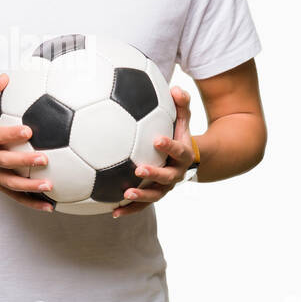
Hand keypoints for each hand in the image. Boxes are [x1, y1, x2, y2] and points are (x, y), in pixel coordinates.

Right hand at [0, 74, 54, 211]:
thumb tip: (4, 76)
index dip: (10, 134)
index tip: (29, 131)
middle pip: (5, 162)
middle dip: (24, 162)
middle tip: (45, 158)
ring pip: (11, 184)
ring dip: (30, 187)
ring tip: (49, 186)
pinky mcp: (1, 186)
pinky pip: (17, 197)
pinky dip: (32, 202)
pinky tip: (51, 205)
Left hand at [113, 85, 194, 218]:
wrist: (186, 160)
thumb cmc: (178, 133)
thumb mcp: (183, 118)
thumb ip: (181, 104)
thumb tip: (176, 89)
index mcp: (184, 154)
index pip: (179, 149)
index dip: (169, 145)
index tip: (157, 139)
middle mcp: (176, 173)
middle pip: (168, 176)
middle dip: (154, 173)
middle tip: (139, 169)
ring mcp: (165, 187)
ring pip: (155, 194)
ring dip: (141, 195)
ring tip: (125, 193)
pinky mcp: (154, 194)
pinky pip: (142, 205)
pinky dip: (129, 209)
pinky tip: (113, 212)